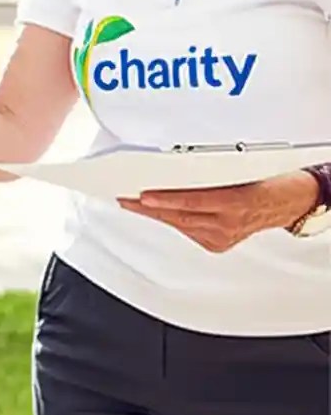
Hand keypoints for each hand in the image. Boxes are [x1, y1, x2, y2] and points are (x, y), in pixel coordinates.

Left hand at [118, 171, 318, 252]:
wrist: (288, 202)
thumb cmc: (267, 181)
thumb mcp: (241, 171)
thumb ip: (210, 175)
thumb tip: (174, 170)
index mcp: (236, 201)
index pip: (192, 200)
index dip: (165, 199)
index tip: (143, 195)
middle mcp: (228, 223)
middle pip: (180, 215)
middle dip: (149, 207)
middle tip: (125, 198)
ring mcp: (223, 237)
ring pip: (180, 224)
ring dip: (156, 214)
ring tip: (133, 204)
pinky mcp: (218, 245)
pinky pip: (188, 231)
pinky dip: (173, 220)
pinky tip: (159, 213)